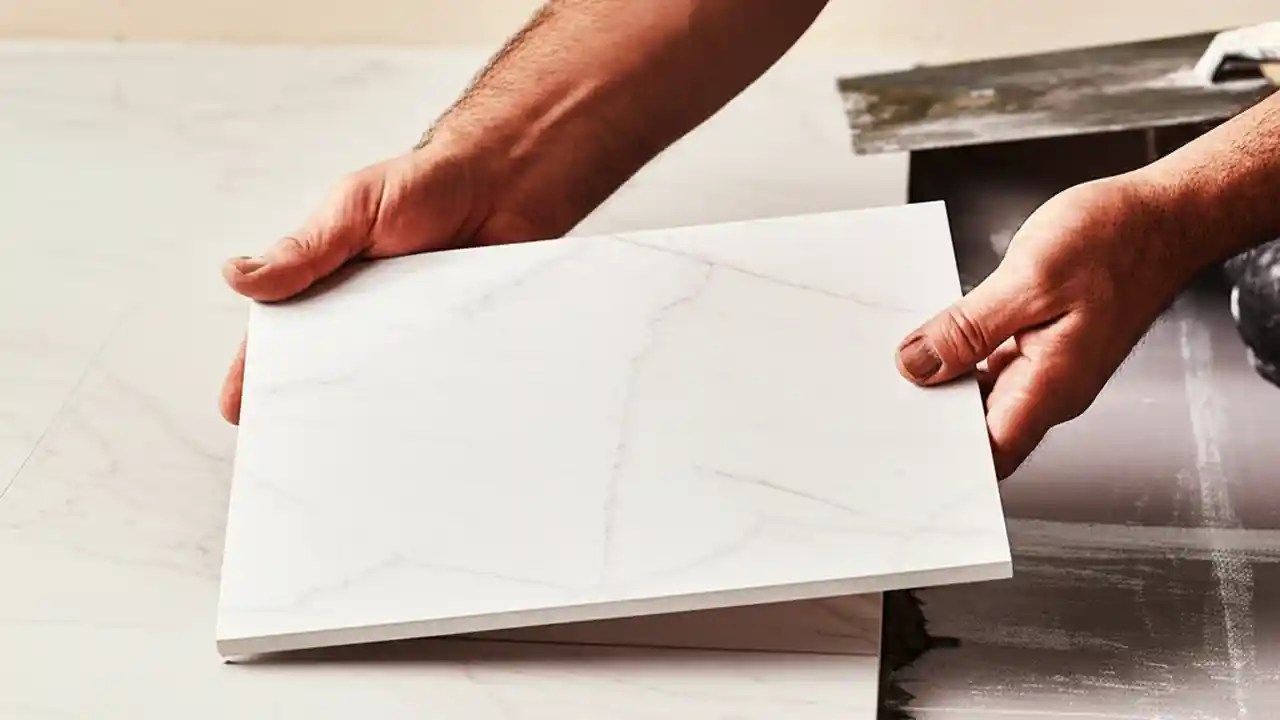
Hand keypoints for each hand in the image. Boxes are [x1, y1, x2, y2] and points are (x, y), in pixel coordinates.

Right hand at [219, 145, 539, 423]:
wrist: (504, 185)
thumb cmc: (423, 188)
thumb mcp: (355, 209)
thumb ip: (305, 249)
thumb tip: (236, 276)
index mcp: (326, 288)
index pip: (282, 340)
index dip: (258, 377)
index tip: (240, 413)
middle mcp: (364, 321)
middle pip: (328, 375)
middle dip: (313, 411)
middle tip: (301, 448)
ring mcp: (411, 339)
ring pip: (384, 390)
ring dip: (374, 416)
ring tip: (362, 451)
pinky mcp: (456, 348)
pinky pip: (441, 383)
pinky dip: (435, 404)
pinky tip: (431, 426)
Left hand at [895, 175, 1193, 477]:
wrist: (1166, 216)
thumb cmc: (1118, 242)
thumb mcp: (1029, 279)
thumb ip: (969, 327)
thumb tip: (917, 365)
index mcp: (1052, 387)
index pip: (991, 452)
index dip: (944, 455)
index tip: (900, 435)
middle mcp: (1051, 388)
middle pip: (980, 429)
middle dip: (933, 414)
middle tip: (885, 387)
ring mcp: (1047, 368)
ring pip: (982, 394)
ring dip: (944, 378)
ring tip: (901, 357)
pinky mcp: (1043, 344)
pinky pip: (992, 362)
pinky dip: (961, 351)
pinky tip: (936, 332)